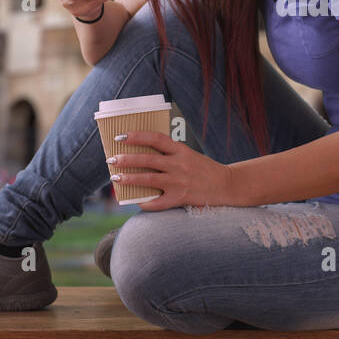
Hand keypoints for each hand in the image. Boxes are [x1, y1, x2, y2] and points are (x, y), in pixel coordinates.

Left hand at [107, 130, 235, 210]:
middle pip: (147, 159)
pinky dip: (145, 202)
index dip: (136, 136)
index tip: (120, 137)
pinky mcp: (180, 198)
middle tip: (111, 160)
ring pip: (148, 179)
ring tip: (116, 178)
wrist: (227, 185)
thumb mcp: (189, 155)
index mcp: (181, 150)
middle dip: (126, 159)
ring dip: (129, 178)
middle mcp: (179, 164)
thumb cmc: (205, 169)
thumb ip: (169, 154)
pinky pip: (158, 202)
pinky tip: (136, 201)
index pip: (155, 138)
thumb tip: (141, 156)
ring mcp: (179, 182)